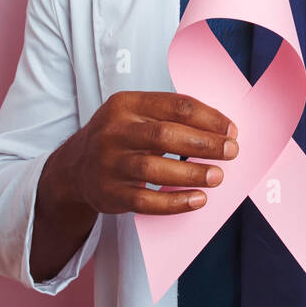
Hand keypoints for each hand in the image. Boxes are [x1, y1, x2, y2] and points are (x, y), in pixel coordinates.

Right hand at [43, 91, 238, 215]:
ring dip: (192, 173)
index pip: (175, 106)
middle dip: (204, 144)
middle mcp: (114, 131)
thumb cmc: (119, 137)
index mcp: (125, 104)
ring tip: (217, 176)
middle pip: (165, 135)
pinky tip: (198, 199)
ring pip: (154, 169)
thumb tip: (219, 129)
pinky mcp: (109, 194)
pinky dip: (175, 202)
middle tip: (231, 151)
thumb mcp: (134, 114)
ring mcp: (109, 164)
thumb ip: (168, 116)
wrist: (73, 168)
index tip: (231, 129)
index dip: (208, 117)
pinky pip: (146, 201)